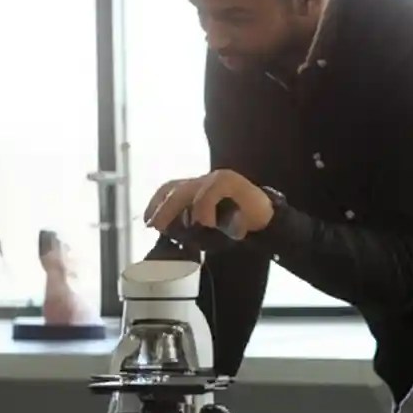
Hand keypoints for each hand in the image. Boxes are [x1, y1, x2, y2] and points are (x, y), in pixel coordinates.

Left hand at [144, 170, 274, 237]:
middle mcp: (204, 181)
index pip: (169, 189)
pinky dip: (203, 208)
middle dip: (162, 209)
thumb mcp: (207, 229)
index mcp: (197, 189)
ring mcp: (216, 179)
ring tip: (184, 226)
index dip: (155, 203)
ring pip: (188, 190)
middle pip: (174, 190)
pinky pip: (209, 192)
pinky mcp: (230, 181)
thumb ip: (188, 228)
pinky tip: (206, 222)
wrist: (265, 222)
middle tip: (156, 226)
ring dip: (181, 209)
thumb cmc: (236, 226)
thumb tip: (166, 233)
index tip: (147, 221)